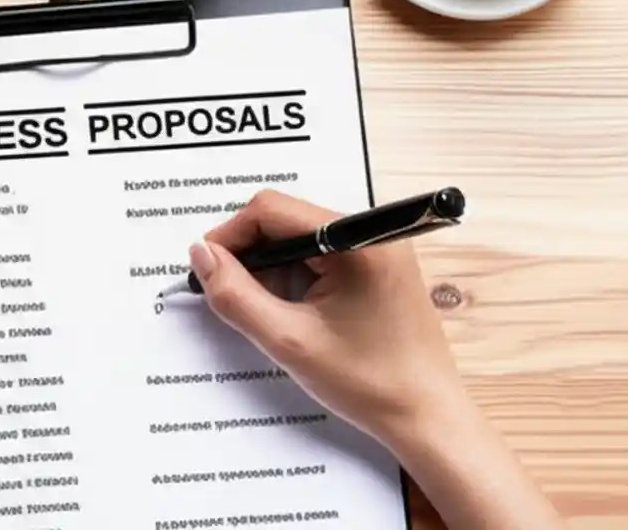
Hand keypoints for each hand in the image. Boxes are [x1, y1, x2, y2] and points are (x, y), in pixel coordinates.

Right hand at [194, 191, 563, 528]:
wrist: (427, 417)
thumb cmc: (368, 383)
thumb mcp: (288, 340)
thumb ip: (236, 294)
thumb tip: (200, 255)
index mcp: (357, 240)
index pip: (271, 209)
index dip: (230, 236)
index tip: (207, 270)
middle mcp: (371, 232)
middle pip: (285, 219)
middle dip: (250, 255)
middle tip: (232, 298)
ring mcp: (378, 248)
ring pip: (300, 238)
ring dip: (273, 269)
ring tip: (269, 314)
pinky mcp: (379, 266)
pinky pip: (322, 255)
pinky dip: (296, 277)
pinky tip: (294, 314)